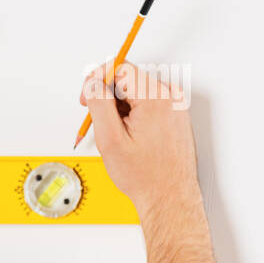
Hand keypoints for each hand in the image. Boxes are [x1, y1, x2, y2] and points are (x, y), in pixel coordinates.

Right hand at [79, 62, 201, 221]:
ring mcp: (175, 106)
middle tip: (96, 116)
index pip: (121, 67)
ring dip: (120, 105)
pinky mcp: (175, 115)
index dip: (98, 78)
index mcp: (155, 99)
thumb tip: (93, 83)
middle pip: (129, 78)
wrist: (168, 195)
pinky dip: (132, 113)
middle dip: (108, 94)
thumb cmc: (145, 174)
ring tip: (116, 131)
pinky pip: (147, 102)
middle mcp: (170, 97)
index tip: (88, 94)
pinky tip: (128, 133)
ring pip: (137, 91)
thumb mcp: (110, 138)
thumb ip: (99, 103)